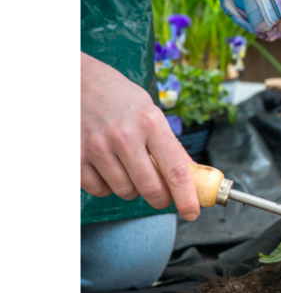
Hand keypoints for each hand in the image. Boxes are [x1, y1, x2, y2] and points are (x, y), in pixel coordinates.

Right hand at [80, 53, 199, 219]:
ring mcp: (97, 147)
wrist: (75, 80)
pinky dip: (106, 186)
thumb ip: (169, 144)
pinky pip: (98, 190)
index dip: (187, 196)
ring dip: (132, 189)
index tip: (192, 212)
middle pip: (151, 188)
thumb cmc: (119, 96)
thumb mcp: (150, 112)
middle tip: (161, 196)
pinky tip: (107, 168)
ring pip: (125, 191)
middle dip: (161, 199)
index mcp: (151, 122)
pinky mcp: (75, 156)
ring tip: (128, 168)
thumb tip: (191, 175)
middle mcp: (125, 136)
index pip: (175, 170)